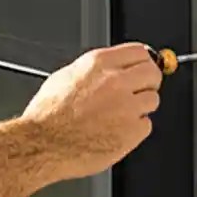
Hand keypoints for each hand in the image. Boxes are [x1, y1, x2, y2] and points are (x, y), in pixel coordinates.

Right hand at [20, 43, 162, 181]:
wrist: (43, 144)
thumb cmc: (48, 115)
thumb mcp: (66, 76)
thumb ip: (94, 70)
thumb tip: (111, 68)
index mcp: (99, 64)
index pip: (140, 52)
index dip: (143, 61)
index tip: (143, 67)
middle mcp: (116, 82)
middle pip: (153, 73)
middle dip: (149, 81)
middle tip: (140, 90)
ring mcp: (126, 107)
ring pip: (153, 100)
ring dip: (141, 107)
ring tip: (120, 115)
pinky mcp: (132, 132)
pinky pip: (146, 125)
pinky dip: (135, 129)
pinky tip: (116, 130)